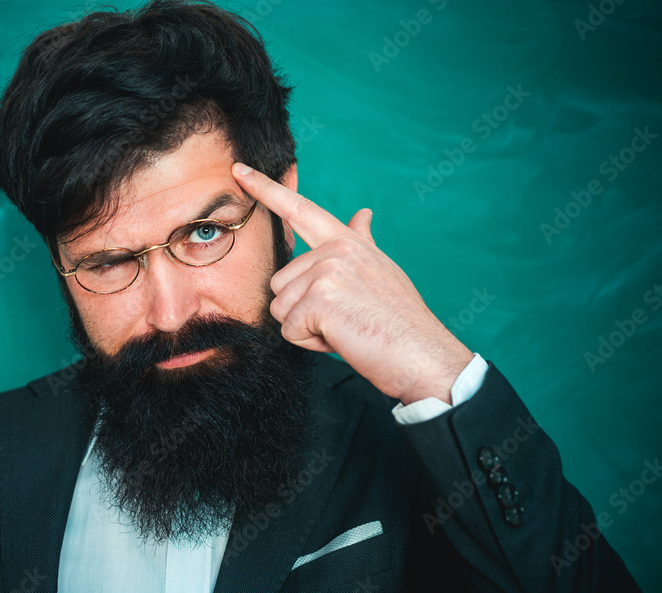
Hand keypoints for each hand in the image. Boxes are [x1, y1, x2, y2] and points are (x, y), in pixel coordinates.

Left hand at [232, 162, 472, 404]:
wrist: (422, 355)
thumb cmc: (399, 321)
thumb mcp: (381, 271)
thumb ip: (361, 242)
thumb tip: (362, 214)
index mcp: (347, 242)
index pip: (299, 208)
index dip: (266, 188)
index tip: (239, 169)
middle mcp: (336, 250)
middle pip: (279, 284)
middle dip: (302, 312)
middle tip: (345, 319)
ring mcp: (328, 271)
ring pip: (280, 308)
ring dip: (306, 329)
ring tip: (345, 328)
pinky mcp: (320, 299)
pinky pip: (289, 330)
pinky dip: (311, 343)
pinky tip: (343, 338)